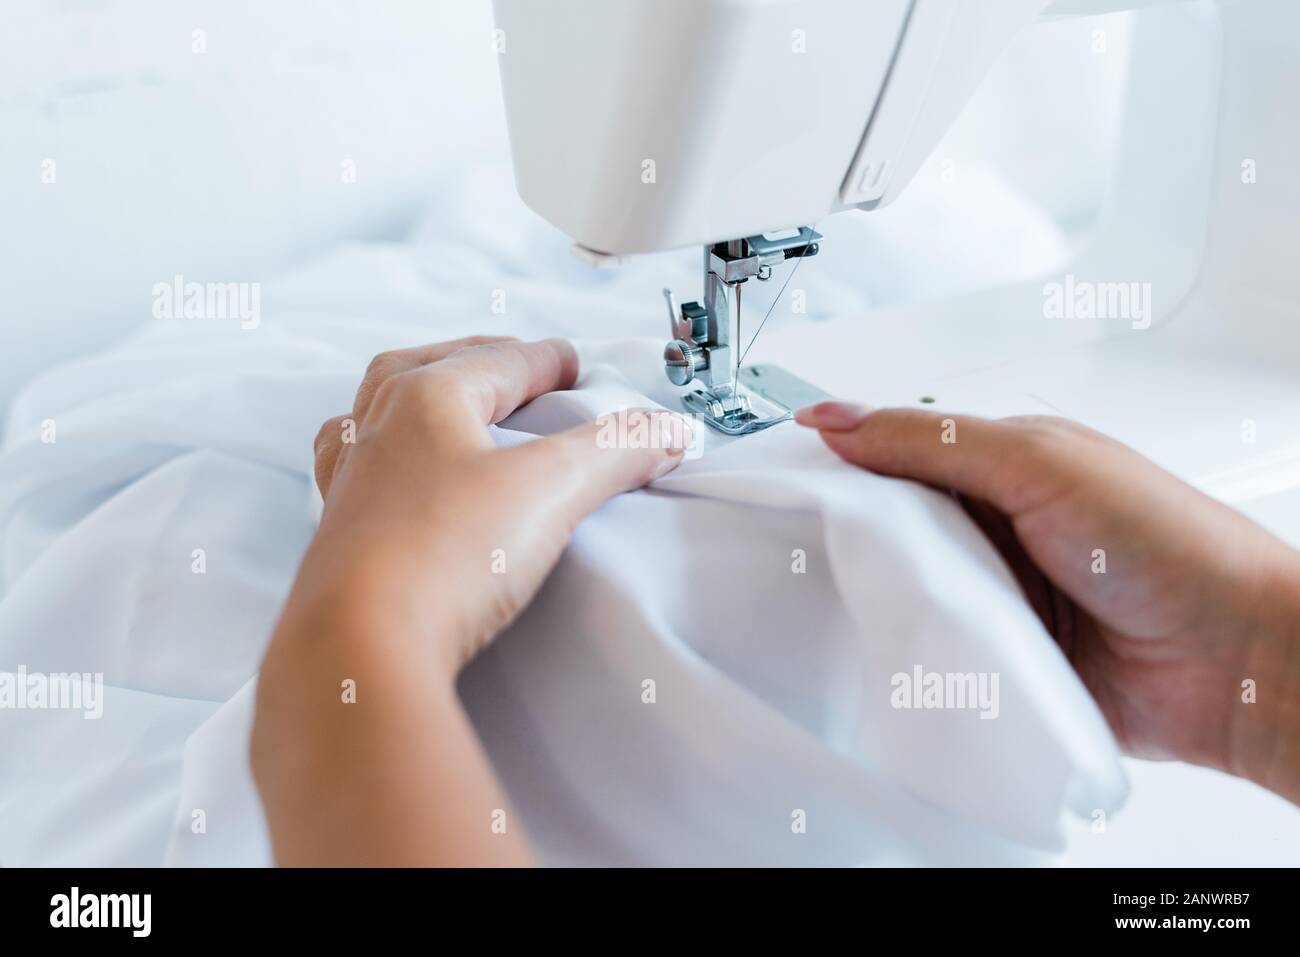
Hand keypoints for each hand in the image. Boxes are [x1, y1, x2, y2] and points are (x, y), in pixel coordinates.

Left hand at [253, 337, 690, 864]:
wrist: (359, 649)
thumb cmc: (445, 555)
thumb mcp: (551, 489)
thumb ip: (615, 450)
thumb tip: (668, 430)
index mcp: (423, 398)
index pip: (499, 361)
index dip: (546, 361)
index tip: (574, 363)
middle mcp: (374, 431)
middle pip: (424, 370)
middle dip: (475, 362)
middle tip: (514, 368)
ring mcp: (350, 485)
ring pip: (375, 416)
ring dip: (416, 401)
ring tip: (448, 409)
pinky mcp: (339, 540)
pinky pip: (358, 475)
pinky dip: (386, 460)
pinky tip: (399, 483)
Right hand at [797, 401, 1299, 803]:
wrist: (1236, 659)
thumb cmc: (1169, 545)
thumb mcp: (1040, 463)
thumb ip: (936, 439)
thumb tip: (842, 419)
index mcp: (1004, 466)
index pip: (899, 453)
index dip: (843, 461)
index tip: (786, 477)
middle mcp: (998, 531)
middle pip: (894, 528)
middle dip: (856, 538)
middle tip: (810, 546)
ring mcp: (1000, 597)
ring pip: (908, 594)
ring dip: (890, 600)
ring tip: (855, 600)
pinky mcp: (1003, 662)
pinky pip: (936, 657)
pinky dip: (917, 655)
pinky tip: (896, 652)